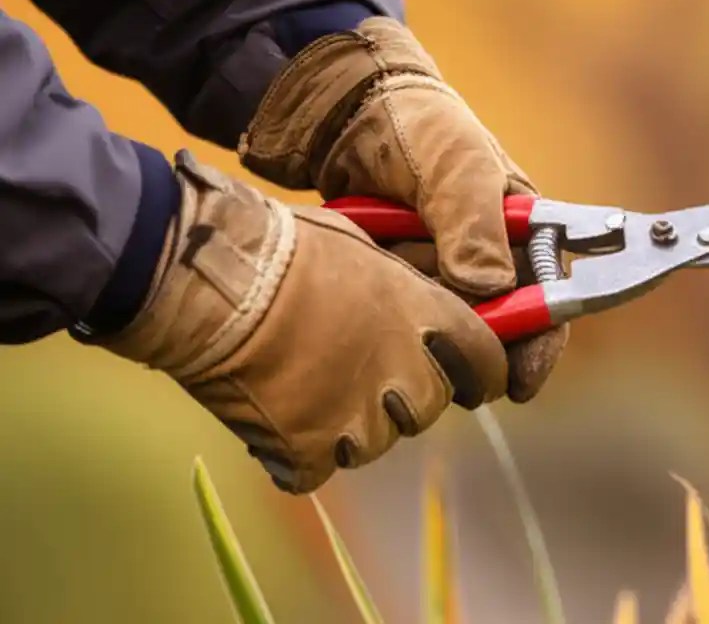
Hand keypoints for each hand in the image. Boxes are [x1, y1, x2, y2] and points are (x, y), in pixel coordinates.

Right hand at [87, 151, 508, 493]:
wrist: (213, 284)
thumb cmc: (284, 250)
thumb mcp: (367, 249)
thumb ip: (410, 292)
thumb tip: (427, 306)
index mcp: (428, 320)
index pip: (487, 365)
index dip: (477, 371)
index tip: (466, 373)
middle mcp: (406, 375)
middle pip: (430, 407)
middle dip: (404, 392)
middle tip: (356, 365)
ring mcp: (359, 420)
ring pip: (377, 441)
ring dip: (351, 422)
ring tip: (306, 381)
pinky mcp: (310, 452)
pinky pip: (318, 466)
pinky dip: (299, 450)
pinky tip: (275, 413)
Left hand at [237, 16, 565, 400]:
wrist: (344, 112)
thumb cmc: (418, 124)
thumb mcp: (457, 163)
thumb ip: (476, 223)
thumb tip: (491, 289)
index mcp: (526, 232)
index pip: (550, 301)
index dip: (542, 343)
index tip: (521, 381)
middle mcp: (489, 262)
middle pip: (494, 328)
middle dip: (467, 336)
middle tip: (433, 328)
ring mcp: (442, 275)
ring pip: (444, 327)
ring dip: (419, 314)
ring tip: (390, 273)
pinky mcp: (401, 283)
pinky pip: (400, 316)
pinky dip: (386, 308)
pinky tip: (368, 285)